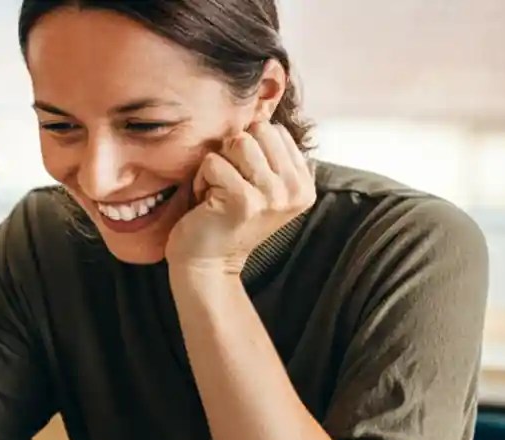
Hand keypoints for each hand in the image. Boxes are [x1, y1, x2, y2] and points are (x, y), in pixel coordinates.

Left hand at [167, 122, 315, 276]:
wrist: (207, 264)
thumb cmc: (225, 219)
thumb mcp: (260, 186)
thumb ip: (271, 155)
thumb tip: (265, 111)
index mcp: (303, 184)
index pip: (275, 131)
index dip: (248, 149)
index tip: (243, 181)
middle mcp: (294, 190)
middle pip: (258, 130)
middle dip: (232, 151)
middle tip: (226, 184)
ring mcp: (272, 196)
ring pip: (238, 142)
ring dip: (217, 164)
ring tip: (217, 191)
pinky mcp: (244, 201)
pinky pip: (213, 162)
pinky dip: (201, 180)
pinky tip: (206, 203)